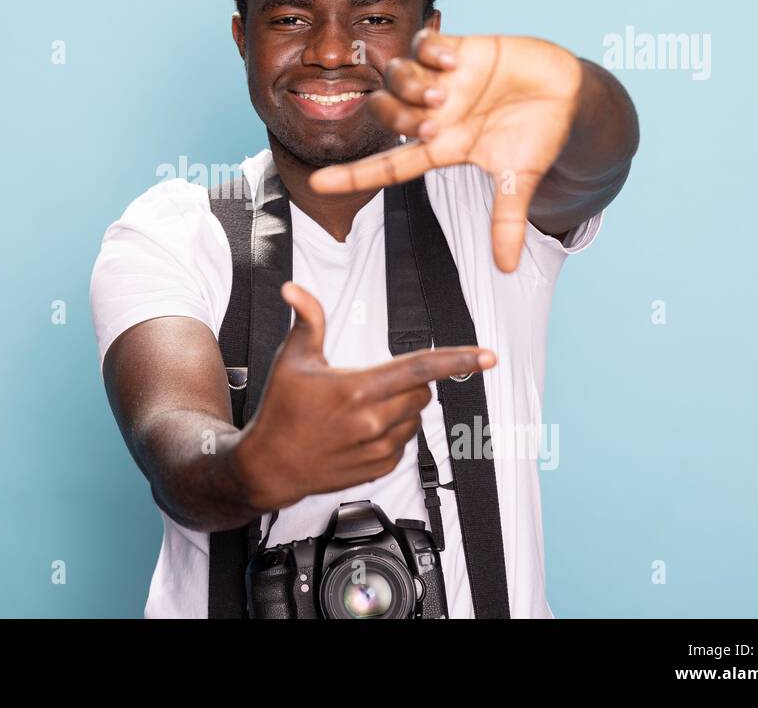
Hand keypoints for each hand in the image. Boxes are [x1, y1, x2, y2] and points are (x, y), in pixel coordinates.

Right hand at [235, 281, 495, 511]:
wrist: (270, 465)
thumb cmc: (281, 410)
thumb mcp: (292, 359)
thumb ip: (307, 319)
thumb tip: (295, 289)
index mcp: (357, 388)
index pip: (420, 368)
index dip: (459, 360)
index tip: (488, 356)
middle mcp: (372, 421)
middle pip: (422, 392)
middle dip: (409, 382)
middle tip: (373, 383)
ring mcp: (378, 448)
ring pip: (416, 418)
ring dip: (401, 409)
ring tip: (361, 410)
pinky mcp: (379, 469)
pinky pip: (405, 443)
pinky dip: (392, 433)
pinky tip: (361, 432)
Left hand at [309, 30, 582, 272]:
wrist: (564, 95)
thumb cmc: (538, 138)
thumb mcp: (520, 179)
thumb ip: (507, 220)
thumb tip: (507, 268)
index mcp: (441, 148)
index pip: (386, 166)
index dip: (352, 176)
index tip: (317, 185)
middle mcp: (433, 114)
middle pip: (384, 114)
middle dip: (395, 115)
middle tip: (433, 117)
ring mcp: (442, 82)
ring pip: (396, 76)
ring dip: (411, 84)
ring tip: (448, 89)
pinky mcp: (457, 50)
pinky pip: (423, 42)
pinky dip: (429, 49)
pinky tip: (455, 60)